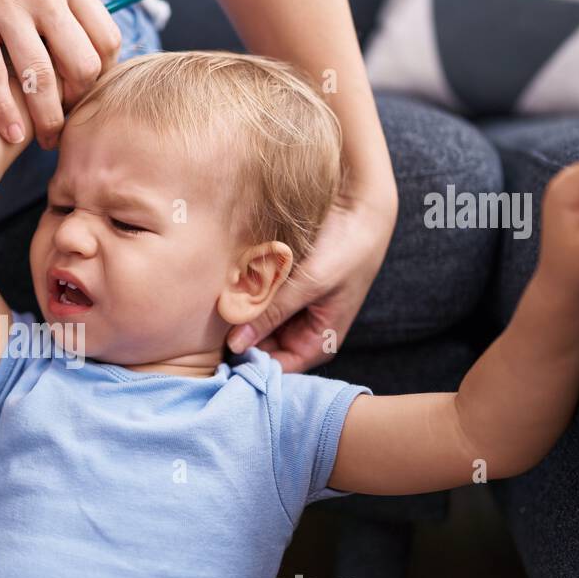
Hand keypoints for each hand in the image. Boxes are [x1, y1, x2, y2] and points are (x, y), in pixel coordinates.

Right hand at [0, 0, 121, 149]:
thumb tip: (81, 30)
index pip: (107, 38)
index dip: (104, 74)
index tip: (89, 91)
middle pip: (82, 64)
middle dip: (79, 101)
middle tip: (69, 119)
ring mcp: (7, 9)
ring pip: (41, 78)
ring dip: (47, 119)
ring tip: (46, 141)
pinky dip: (4, 110)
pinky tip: (11, 134)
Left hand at [226, 190, 397, 371]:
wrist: (361, 208)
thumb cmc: (348, 249)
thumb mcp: (309, 285)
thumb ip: (271, 314)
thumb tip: (235, 345)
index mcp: (317, 344)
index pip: (274, 370)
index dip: (248, 365)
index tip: (220, 352)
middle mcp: (303, 333)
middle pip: (261, 349)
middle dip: (240, 336)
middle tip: (217, 322)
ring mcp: (292, 312)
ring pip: (256, 324)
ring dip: (241, 314)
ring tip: (224, 301)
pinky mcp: (283, 291)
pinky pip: (258, 302)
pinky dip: (247, 296)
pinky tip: (233, 286)